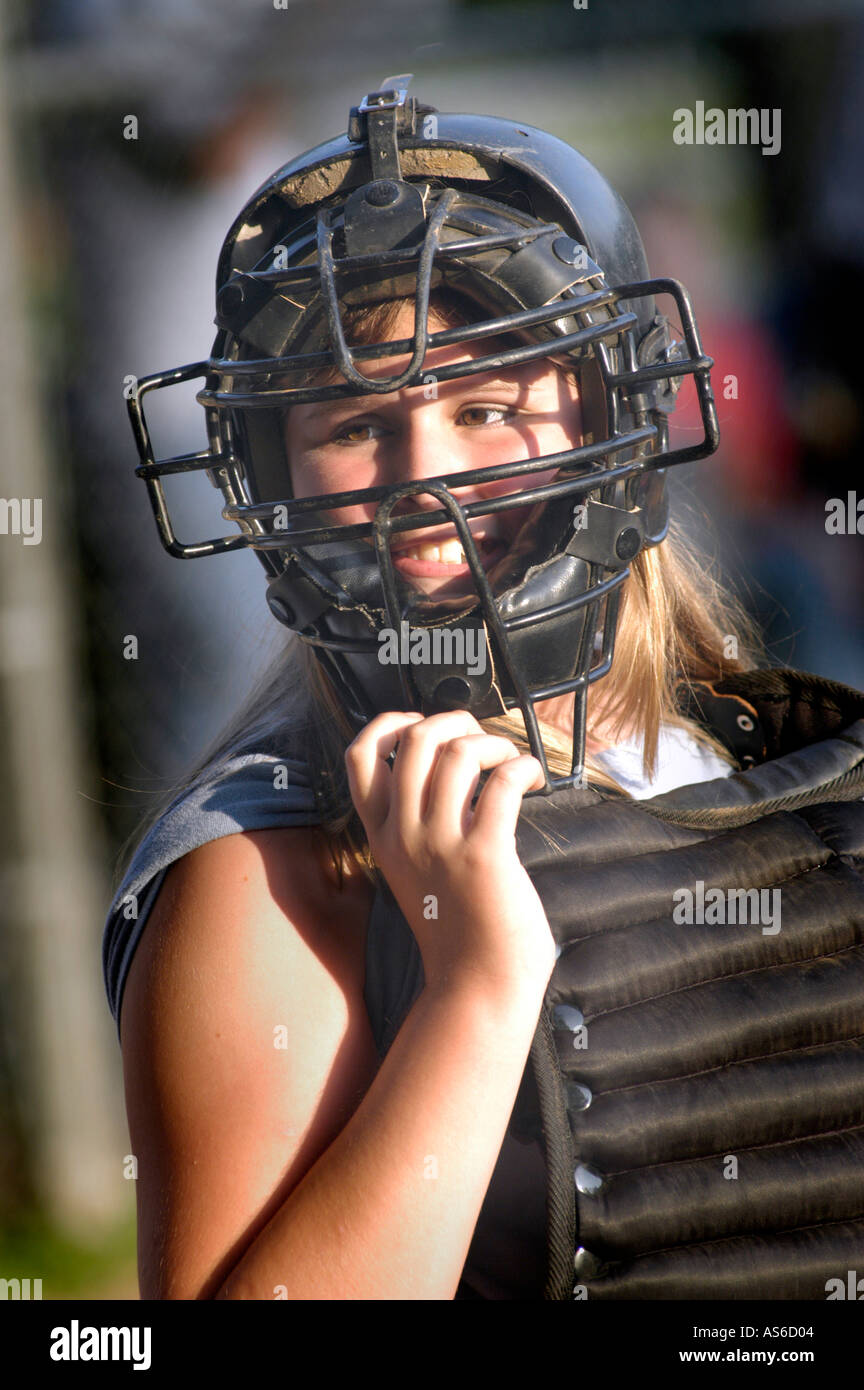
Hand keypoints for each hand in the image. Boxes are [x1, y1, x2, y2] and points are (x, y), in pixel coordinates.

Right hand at [345, 709, 555, 995]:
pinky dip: (523, 767)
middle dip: (454, 721)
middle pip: (414, 740)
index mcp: (383, 837)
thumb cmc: (458, 928)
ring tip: (510, 762)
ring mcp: (441, 845)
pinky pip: (502, 782)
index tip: (423, 723)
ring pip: (458, 752)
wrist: (477, 986)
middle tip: (482, 741)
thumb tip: (448, 765)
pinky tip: (533, 781)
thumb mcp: (415, 871)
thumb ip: (417, 825)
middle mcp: (404, 835)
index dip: (389, 723)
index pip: (359, 757)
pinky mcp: (485, 855)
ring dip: (493, 743)